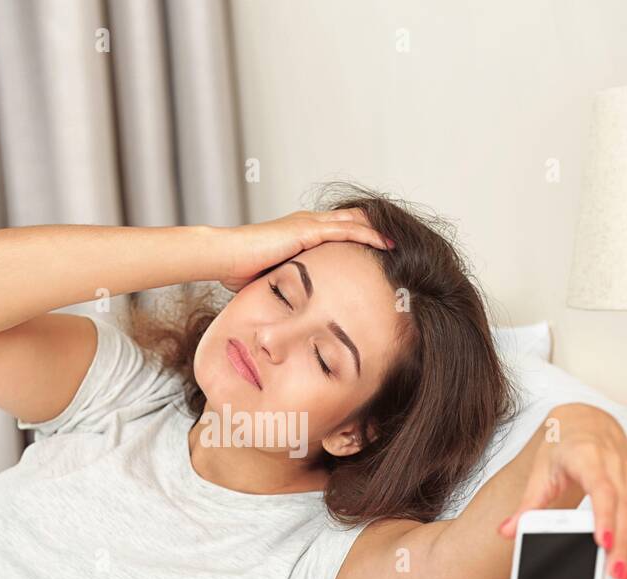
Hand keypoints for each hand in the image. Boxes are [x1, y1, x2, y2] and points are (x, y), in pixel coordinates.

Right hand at [215, 209, 392, 292]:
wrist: (224, 257)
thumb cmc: (237, 270)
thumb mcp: (270, 278)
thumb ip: (285, 286)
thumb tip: (291, 309)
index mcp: (299, 233)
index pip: (337, 230)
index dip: (359, 237)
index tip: (379, 251)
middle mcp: (307, 223)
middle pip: (351, 221)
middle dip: (375, 230)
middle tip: (399, 243)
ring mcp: (308, 223)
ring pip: (354, 222)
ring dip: (379, 231)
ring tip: (402, 242)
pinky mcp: (308, 230)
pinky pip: (347, 230)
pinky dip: (369, 235)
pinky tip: (387, 244)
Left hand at [498, 404, 626, 578]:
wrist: (586, 423)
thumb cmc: (564, 444)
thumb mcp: (541, 471)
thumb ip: (527, 504)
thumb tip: (509, 530)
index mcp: (589, 458)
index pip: (602, 489)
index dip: (605, 516)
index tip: (603, 542)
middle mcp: (616, 466)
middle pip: (624, 510)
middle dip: (622, 545)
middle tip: (615, 573)